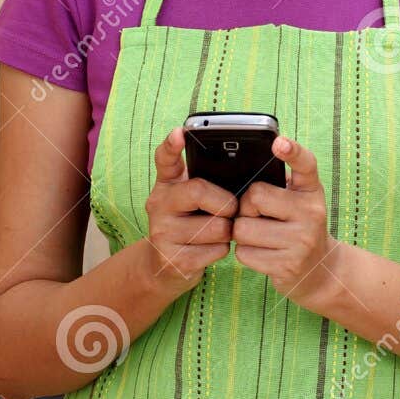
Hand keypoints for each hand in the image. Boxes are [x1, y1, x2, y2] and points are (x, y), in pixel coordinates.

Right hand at [142, 126, 236, 289]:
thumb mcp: (190, 201)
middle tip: (227, 211)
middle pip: (200, 191)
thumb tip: (241, 167)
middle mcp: (159, 205)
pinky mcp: (174, 259)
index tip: (180, 133)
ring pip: (217, 226)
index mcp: (167, 185)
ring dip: (227, 231)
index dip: (172, 145)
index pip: (165, 159)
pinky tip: (209, 250)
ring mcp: (162, 233)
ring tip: (215, 233)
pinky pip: (217, 249)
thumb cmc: (189, 225)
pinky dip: (222, 250)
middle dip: (225, 203)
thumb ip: (207, 182)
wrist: (164, 265)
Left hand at [232, 136, 339, 309]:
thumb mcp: (298, 200)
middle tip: (258, 215)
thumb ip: (277, 184)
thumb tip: (238, 172)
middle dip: (246, 207)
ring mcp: (301, 241)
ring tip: (260, 236)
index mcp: (311, 190)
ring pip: (243, 228)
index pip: (305, 164)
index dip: (292, 151)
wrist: (319, 270)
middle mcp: (311, 213)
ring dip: (242, 233)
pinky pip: (244, 253)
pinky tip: (262, 253)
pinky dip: (245, 253)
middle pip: (254, 198)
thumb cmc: (298, 227)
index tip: (278, 142)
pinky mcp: (287, 266)